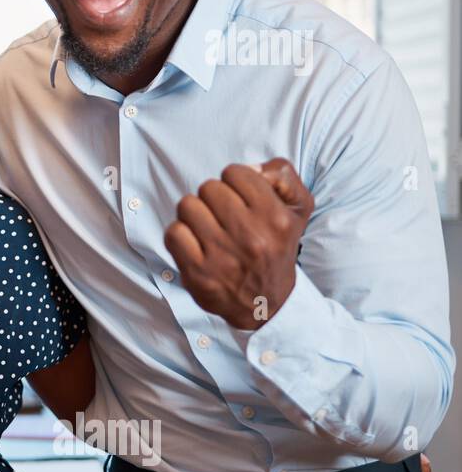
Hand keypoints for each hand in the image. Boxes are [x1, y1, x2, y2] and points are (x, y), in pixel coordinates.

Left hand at [164, 158, 314, 329]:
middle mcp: (250, 237)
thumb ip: (281, 176)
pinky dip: (180, 234)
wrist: (266, 303)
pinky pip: (174, 232)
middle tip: (222, 215)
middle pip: (208, 187)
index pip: (236, 172)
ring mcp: (222, 256)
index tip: (239, 198)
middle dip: (213, 197)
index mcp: (276, 218)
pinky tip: (194, 243)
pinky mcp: (198, 273)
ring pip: (187, 206)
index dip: (234, 181)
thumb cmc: (277, 248)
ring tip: (208, 228)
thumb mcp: (297, 209)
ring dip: (194, 214)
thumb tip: (250, 168)